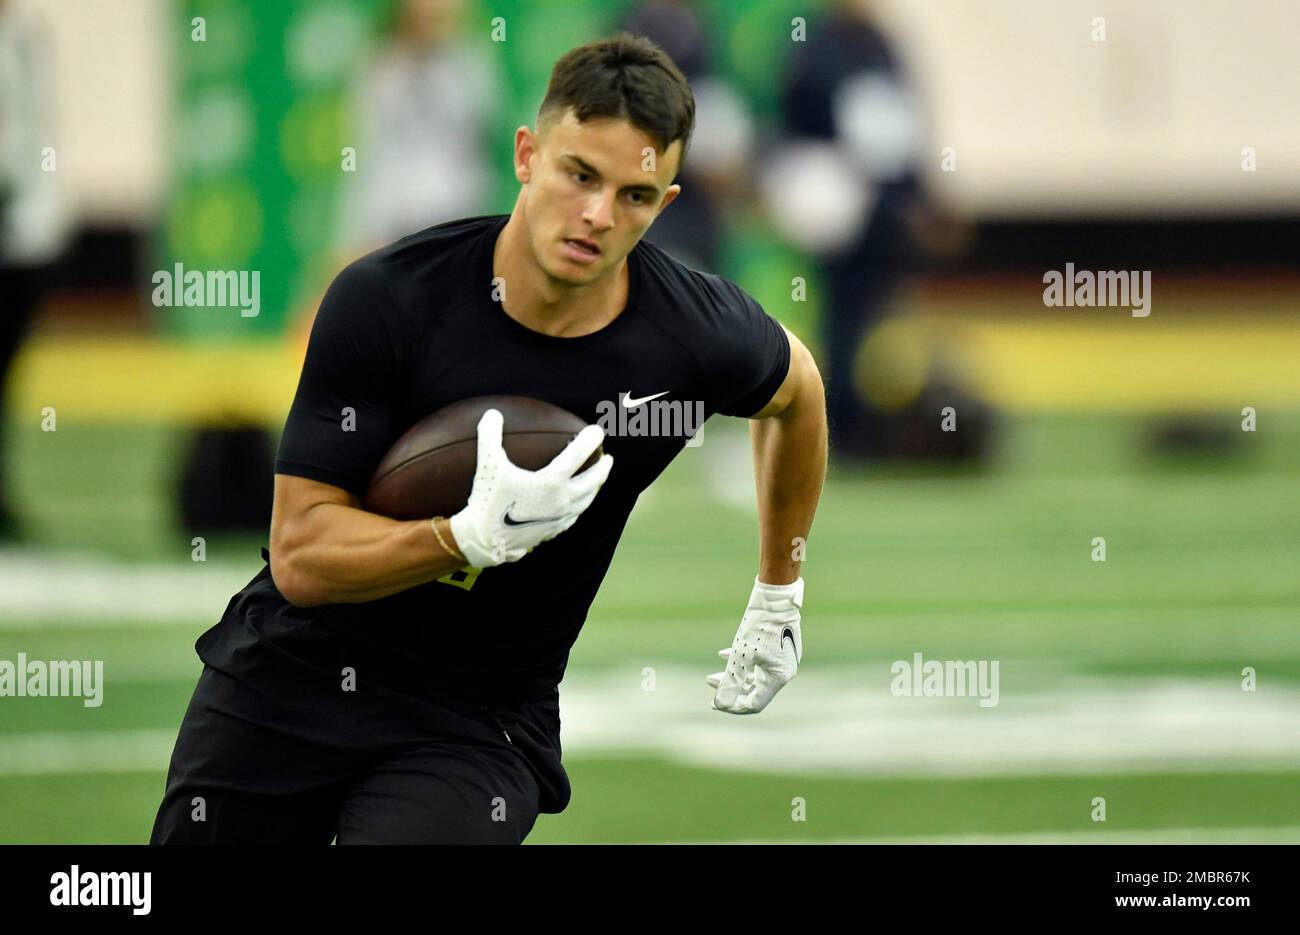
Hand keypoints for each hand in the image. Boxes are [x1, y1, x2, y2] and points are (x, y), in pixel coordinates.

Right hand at [449, 409, 612, 567]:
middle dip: (603, 467)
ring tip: (597, 479)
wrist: (486, 540)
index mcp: (551, 482)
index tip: (597, 431)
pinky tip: (576, 503)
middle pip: (593, 481)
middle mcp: (562, 500)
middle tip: (607, 457)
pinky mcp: (554, 531)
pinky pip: (574, 515)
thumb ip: (490, 437)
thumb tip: (492, 413)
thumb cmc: (489, 500)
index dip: (590, 440)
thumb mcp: (488, 466)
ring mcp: (560, 518)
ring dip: (595, 487)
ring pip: (587, 500)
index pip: (578, 455)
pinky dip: (581, 504)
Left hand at [707, 577, 802, 713]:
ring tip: (713, 674)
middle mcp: (784, 672)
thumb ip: (732, 681)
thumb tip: (721, 704)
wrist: (776, 596)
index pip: (754, 703)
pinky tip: (723, 655)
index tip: (713, 702)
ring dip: (734, 676)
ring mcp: (783, 660)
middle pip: (755, 690)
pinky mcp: (779, 648)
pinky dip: (742, 662)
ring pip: (755, 676)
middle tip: (709, 683)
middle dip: (730, 689)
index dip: (732, 705)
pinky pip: (759, 662)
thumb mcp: (741, 654)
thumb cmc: (759, 625)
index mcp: (779, 678)